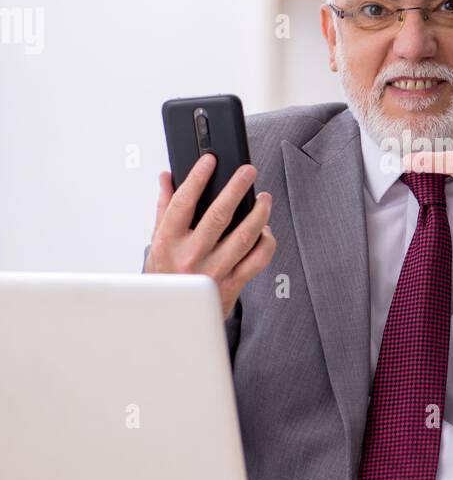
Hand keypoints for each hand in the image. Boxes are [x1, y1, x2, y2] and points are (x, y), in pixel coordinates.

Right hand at [144, 153, 276, 319]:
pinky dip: (266, 243)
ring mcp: (213, 272)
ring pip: (244, 236)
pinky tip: (266, 231)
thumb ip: (164, 207)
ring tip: (265, 199)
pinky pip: (257, 260)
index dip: (197, 178)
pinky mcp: (231, 286)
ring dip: (259, 214)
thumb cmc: (164, 275)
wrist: (172, 318)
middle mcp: (191, 256)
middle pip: (219, 215)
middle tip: (248, 171)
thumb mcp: (158, 241)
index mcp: (168, 241)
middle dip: (236, 189)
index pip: (183, 203)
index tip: (210, 160)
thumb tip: (167, 177)